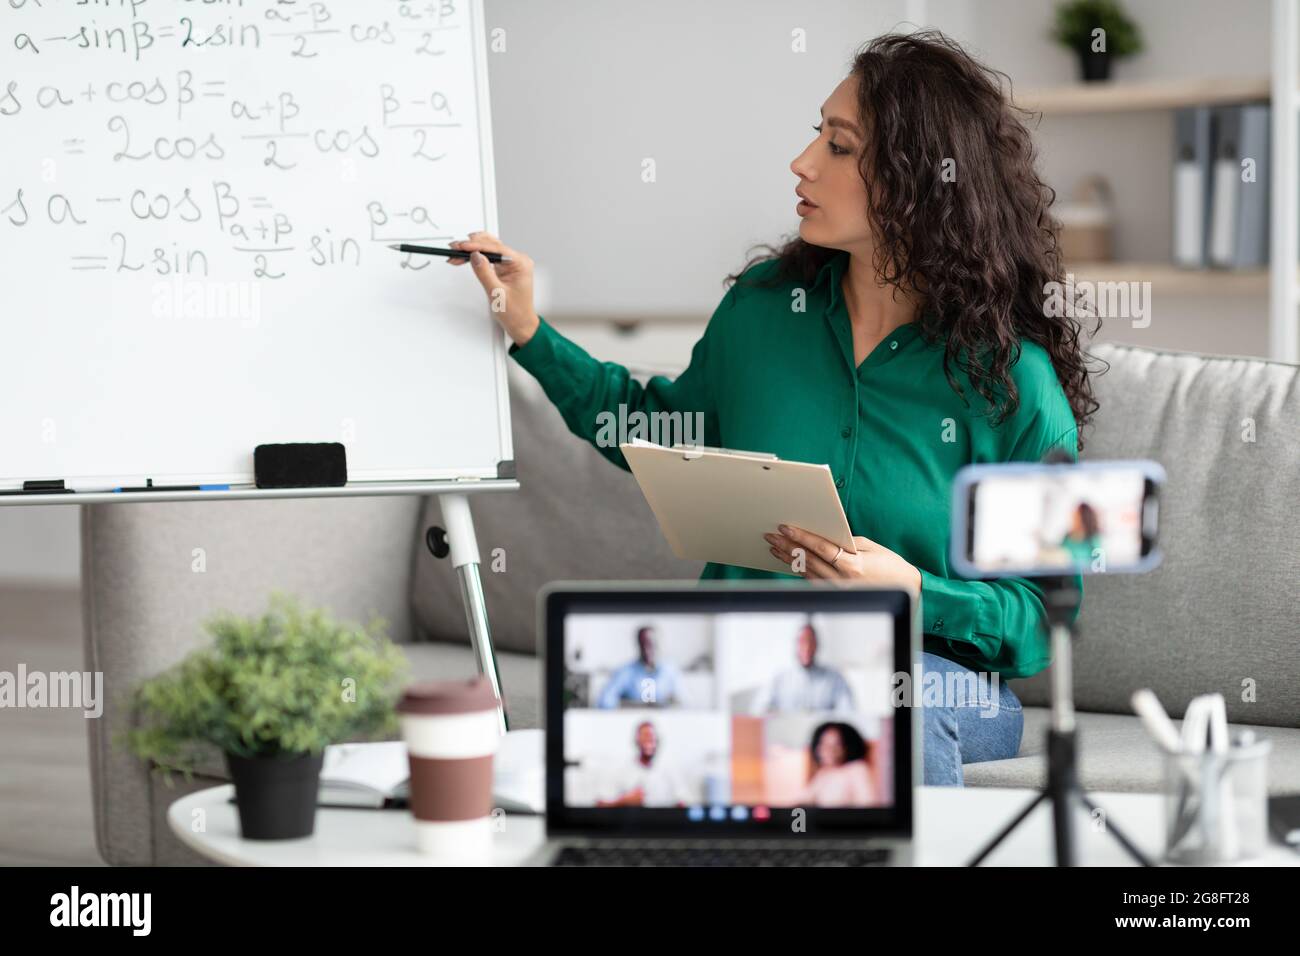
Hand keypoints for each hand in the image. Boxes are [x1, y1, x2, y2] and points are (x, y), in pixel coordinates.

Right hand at [446, 231, 538, 346]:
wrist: (520, 324)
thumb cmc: (515, 313)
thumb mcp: (497, 293)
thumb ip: (485, 273)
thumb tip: (475, 256)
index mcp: (521, 263)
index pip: (496, 248)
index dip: (477, 246)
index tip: (462, 246)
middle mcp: (517, 261)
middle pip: (491, 245)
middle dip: (472, 245)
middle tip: (455, 248)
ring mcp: (510, 264)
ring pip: (488, 248)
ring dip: (472, 249)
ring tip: (456, 251)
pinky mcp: (503, 268)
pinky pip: (488, 257)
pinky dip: (475, 256)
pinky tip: (465, 256)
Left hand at [764, 524, 921, 592]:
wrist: (906, 590)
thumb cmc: (891, 566)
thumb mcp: (871, 548)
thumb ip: (847, 543)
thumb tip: (825, 538)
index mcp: (853, 565)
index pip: (820, 548)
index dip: (801, 537)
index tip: (785, 528)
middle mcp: (843, 580)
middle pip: (808, 560)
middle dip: (788, 546)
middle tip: (771, 536)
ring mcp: (839, 590)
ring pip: (807, 572)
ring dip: (789, 559)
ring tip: (774, 547)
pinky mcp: (837, 595)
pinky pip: (813, 582)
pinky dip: (799, 571)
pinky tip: (789, 563)